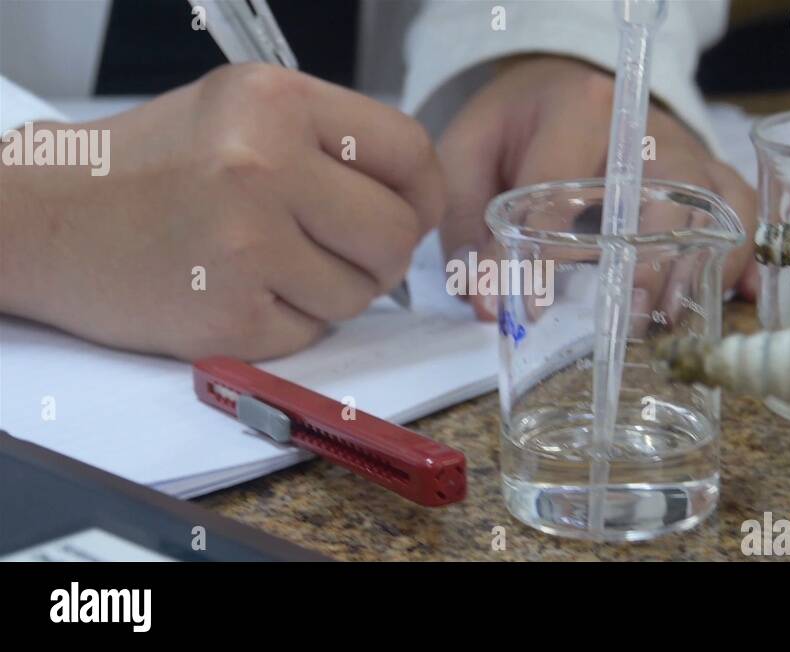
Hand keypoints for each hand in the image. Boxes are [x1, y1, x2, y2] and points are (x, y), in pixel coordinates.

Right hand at [0, 64, 443, 359]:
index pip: (409, 153)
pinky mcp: (229, 315)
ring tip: (274, 265)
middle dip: (385, 254)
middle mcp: (262, 166)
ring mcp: (246, 246)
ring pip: (361, 295)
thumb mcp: (243, 113)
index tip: (414, 211)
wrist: (48, 218)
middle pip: (398, 234)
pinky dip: (290, 323)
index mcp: (274, 102)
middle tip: (346, 251)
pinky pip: (313, 334)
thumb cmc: (151, 165)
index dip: (424, 193)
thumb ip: (333, 143)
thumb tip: (418, 200)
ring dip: (334, 291)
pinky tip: (242, 291)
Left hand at [437, 56, 757, 320]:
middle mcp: (645, 125)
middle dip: (652, 258)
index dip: (548, 252)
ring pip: (718, 203)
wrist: (556, 84)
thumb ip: (468, 224)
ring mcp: (685, 149)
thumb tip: (486, 300)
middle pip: (668, 192)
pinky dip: (742, 256)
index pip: (567, 187)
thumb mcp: (468, 158)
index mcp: (581, 109)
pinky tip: (736, 298)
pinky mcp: (706, 172)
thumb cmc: (512, 125)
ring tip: (671, 316)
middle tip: (630, 314)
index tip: (533, 307)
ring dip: (703, 263)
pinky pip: (741, 210)